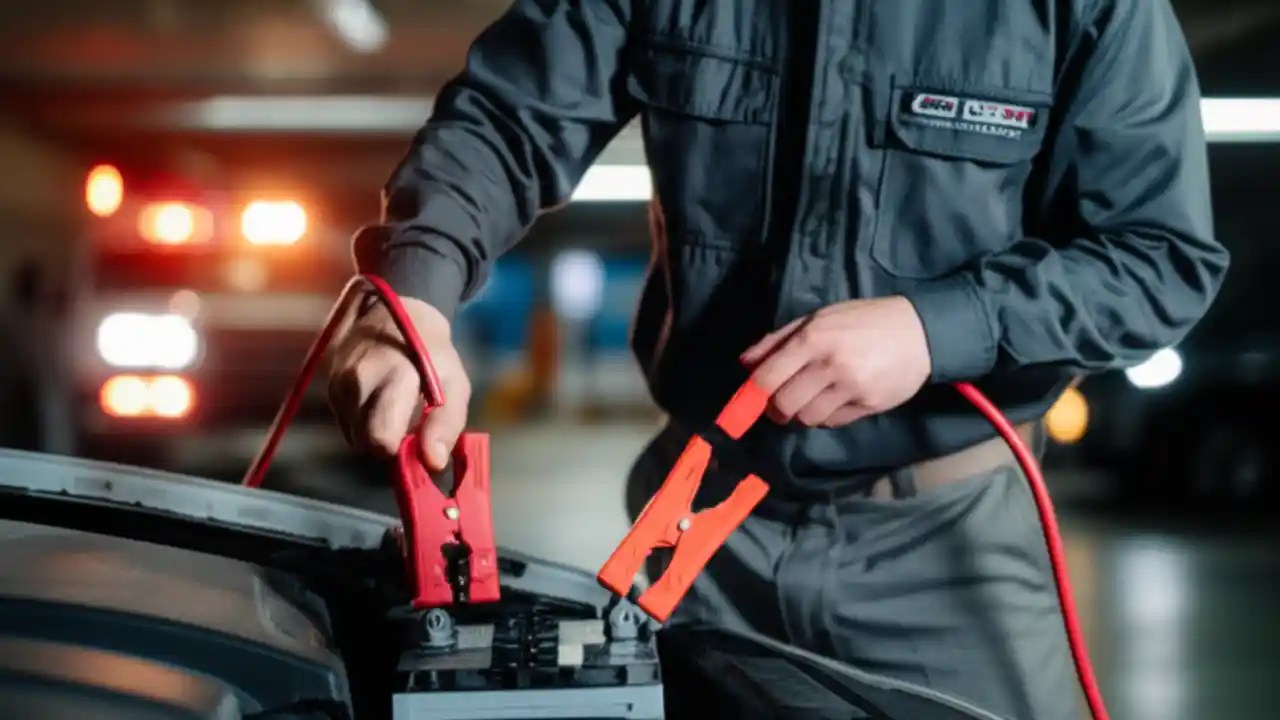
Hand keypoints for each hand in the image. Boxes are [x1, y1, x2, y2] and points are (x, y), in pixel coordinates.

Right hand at [328, 297, 470, 470]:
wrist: (394, 313)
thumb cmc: (431, 352)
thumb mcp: (454, 384)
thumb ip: (446, 424)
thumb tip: (433, 463)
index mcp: (393, 376)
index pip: (381, 437)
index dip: (400, 451)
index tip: (415, 443)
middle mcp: (357, 380)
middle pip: (365, 443)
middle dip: (388, 445)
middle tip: (407, 427)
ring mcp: (338, 383)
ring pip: (354, 438)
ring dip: (374, 433)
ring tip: (394, 409)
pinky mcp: (329, 388)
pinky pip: (346, 426)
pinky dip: (363, 423)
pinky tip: (377, 403)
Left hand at [740, 297, 931, 427]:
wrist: (920, 332)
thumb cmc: (863, 320)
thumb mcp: (819, 318)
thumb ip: (778, 340)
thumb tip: (745, 364)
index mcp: (812, 339)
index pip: (768, 378)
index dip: (752, 393)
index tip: (751, 399)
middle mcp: (829, 365)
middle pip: (784, 405)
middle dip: (776, 409)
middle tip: (781, 402)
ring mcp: (850, 388)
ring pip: (807, 418)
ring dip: (802, 413)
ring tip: (811, 399)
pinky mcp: (868, 405)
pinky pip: (832, 422)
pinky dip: (825, 416)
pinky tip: (833, 401)